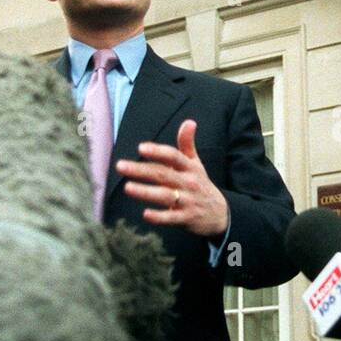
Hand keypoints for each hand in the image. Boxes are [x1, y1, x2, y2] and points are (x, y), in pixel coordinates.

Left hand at [118, 120, 229, 237]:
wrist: (220, 213)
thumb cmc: (201, 185)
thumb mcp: (196, 164)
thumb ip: (188, 144)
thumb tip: (189, 121)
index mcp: (189, 168)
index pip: (174, 157)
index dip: (158, 152)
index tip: (141, 147)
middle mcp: (189, 183)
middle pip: (163, 174)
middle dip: (141, 170)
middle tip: (120, 166)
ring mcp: (188, 201)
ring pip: (165, 196)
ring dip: (146, 192)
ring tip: (127, 188)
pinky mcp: (186, 218)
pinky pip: (171, 218)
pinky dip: (159, 217)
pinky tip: (145, 214)